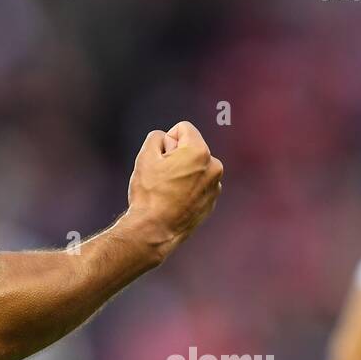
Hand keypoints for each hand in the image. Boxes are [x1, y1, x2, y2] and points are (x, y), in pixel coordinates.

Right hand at [121, 121, 222, 262]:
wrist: (155, 230)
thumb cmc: (149, 193)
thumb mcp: (145, 156)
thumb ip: (156, 137)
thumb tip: (166, 139)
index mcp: (200, 152)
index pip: (183, 129)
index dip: (167, 140)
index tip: (160, 159)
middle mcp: (214, 167)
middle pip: (191, 148)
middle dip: (176, 156)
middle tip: (162, 175)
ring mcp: (215, 186)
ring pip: (195, 167)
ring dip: (183, 172)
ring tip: (167, 190)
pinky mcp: (211, 201)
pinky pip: (199, 184)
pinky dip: (188, 187)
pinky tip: (174, 200)